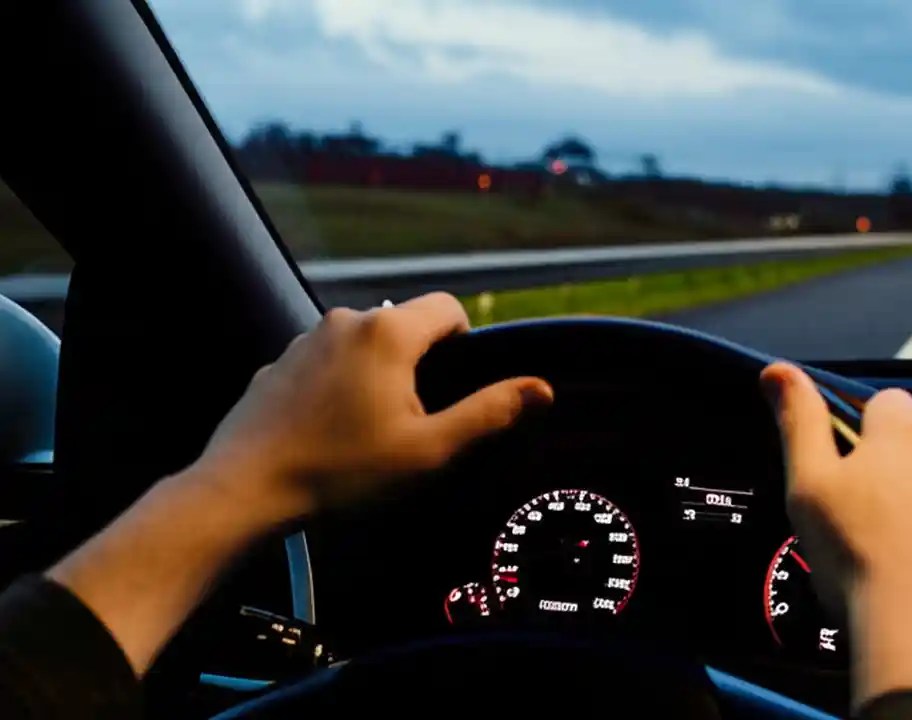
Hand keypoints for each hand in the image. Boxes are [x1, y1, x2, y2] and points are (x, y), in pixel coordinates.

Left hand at [199, 292, 552, 523]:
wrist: (245, 490)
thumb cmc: (342, 472)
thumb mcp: (429, 451)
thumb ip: (489, 413)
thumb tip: (541, 388)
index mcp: (388, 332)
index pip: (449, 308)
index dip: (465, 345)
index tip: (454, 392)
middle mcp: (346, 320)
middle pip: (406, 326)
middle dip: (419, 366)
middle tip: (412, 424)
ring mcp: (305, 339)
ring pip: (365, 345)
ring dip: (377, 376)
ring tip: (367, 434)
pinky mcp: (278, 364)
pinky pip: (327, 364)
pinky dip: (338, 388)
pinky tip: (329, 434)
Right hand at [760, 362, 911, 716]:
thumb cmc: (855, 549)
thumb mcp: (807, 482)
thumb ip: (799, 420)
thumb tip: (777, 367)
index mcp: (906, 430)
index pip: (885, 402)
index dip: (860, 433)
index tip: (843, 475)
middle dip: (898, 470)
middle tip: (864, 519)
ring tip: (900, 555)